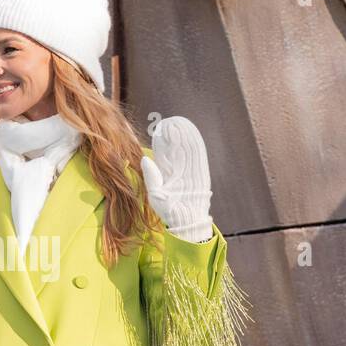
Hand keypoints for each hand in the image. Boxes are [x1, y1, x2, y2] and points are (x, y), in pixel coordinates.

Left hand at [140, 115, 213, 242]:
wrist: (187, 223)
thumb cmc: (169, 212)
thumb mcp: (156, 193)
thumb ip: (151, 176)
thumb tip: (144, 158)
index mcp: (167, 175)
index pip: (163, 154)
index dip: (161, 142)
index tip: (157, 130)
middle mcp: (179, 171)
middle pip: (176, 149)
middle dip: (173, 136)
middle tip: (167, 122)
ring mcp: (190, 171)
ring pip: (187, 150)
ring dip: (184, 137)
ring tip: (179, 123)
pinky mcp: (201, 174)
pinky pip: (199, 156)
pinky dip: (196, 144)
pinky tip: (192, 133)